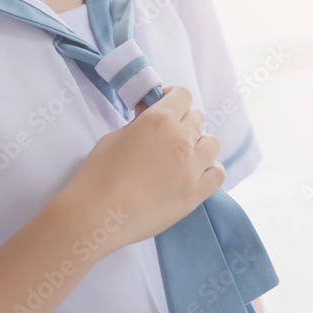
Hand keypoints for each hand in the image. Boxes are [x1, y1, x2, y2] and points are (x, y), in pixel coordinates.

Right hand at [57, 85, 224, 252]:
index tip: (161, 107)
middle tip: (165, 135)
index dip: (172, 98)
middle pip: (197, 118)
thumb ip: (138, 124)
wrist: (95, 217)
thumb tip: (149, 117)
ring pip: (212, 144)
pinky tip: (194, 173)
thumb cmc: (96, 175)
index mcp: (159, 120)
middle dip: (182, 121)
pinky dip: (209, 169)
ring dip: (198, 144)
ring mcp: (192, 169)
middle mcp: (181, 141)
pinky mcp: (195, 195)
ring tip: (181, 156)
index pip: (182, 95)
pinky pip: (218, 173)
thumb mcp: (113, 137)